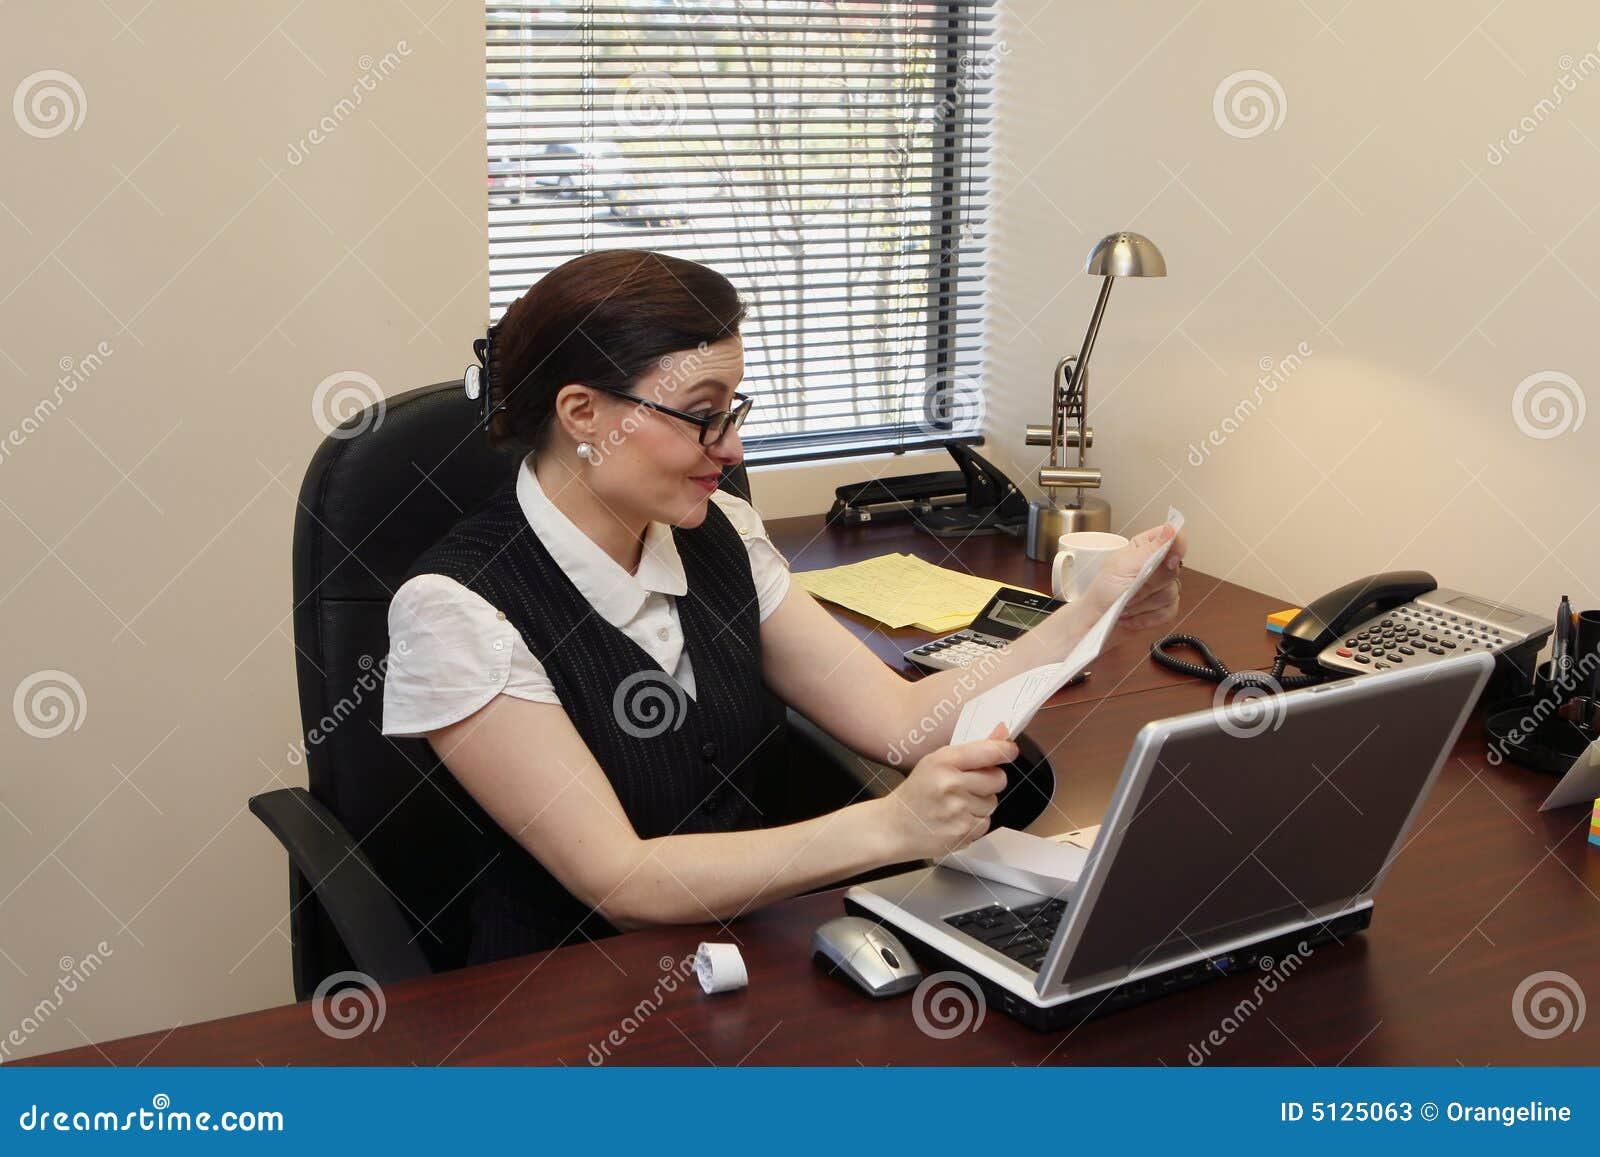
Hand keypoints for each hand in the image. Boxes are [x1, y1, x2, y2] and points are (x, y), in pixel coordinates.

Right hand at [879, 723, 1015, 859]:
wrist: (893, 827)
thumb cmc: (916, 792)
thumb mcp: (935, 762)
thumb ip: (971, 750)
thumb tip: (1003, 733)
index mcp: (943, 762)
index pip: (989, 751)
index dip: (1005, 750)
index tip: (1009, 750)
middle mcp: (951, 785)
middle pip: (998, 779)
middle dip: (989, 781)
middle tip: (969, 784)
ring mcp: (957, 812)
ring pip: (992, 803)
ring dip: (980, 803)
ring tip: (955, 805)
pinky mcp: (962, 834)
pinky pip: (985, 823)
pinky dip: (974, 822)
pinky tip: (954, 820)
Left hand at [1080, 522, 1187, 630]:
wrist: (1095, 621)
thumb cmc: (1101, 592)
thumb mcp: (1121, 566)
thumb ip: (1150, 550)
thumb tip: (1171, 529)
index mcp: (1145, 548)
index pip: (1175, 538)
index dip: (1177, 548)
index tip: (1168, 562)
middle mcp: (1156, 565)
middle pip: (1174, 570)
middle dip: (1148, 585)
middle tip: (1128, 589)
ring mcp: (1162, 587)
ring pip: (1171, 593)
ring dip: (1143, 603)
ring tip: (1125, 603)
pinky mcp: (1164, 608)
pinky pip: (1170, 611)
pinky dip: (1148, 617)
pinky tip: (1132, 615)